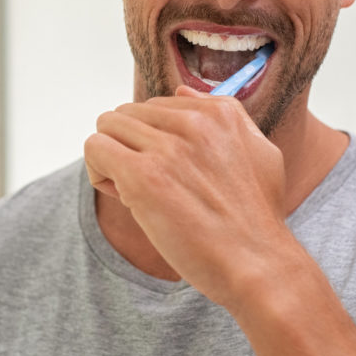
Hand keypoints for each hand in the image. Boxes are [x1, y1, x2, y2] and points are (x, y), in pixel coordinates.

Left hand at [84, 86, 294, 309]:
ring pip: (107, 127)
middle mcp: (193, 122)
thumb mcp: (259, 152)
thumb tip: (181, 91)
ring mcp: (167, 147)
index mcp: (219, 112)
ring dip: (112, 159)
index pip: (157, 106)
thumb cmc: (256, 218)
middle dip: (129, 147)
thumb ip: (225, 115)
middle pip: (127, 113)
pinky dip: (98, 173)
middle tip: (150, 186)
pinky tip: (123, 198)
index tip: (169, 172)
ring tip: (135, 192)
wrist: (258, 264)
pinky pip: (95, 149)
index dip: (154, 140)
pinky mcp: (143, 176)